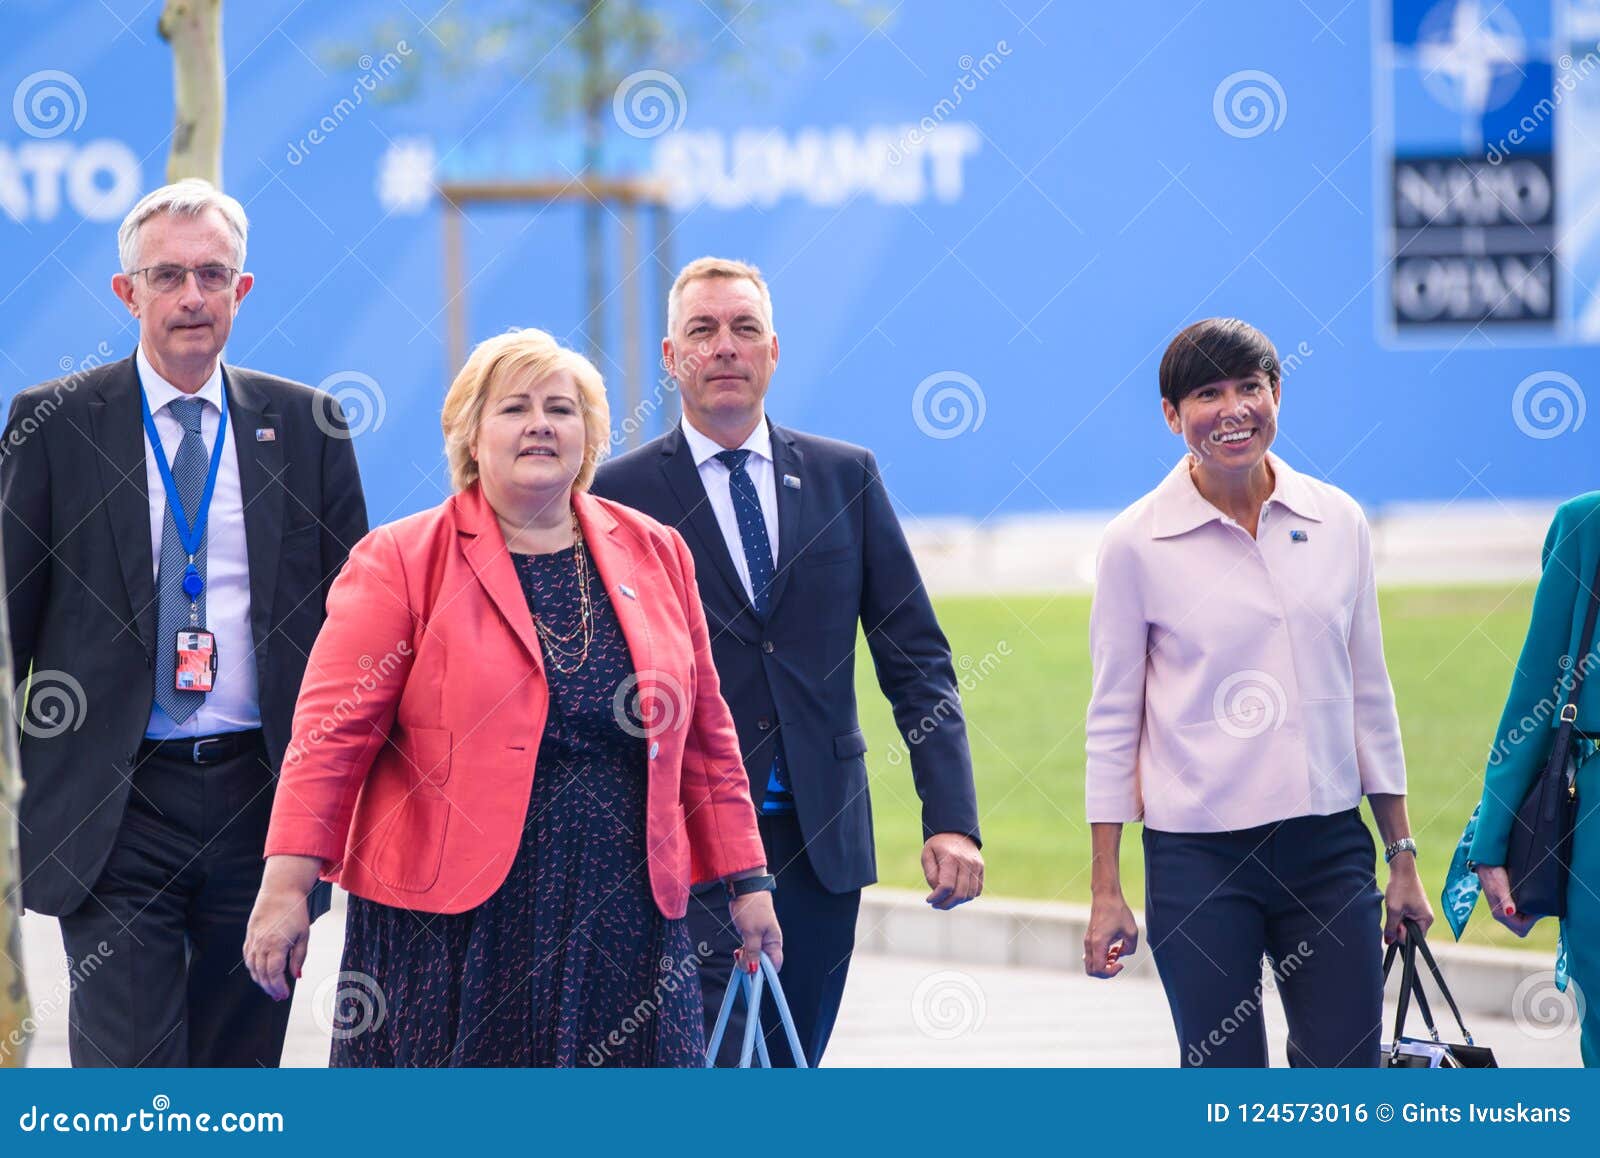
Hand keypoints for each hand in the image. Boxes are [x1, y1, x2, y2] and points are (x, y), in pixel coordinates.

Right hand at [244, 883, 310, 1001]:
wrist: (280, 891)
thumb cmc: (294, 911)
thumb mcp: (303, 935)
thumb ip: (299, 957)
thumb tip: (297, 976)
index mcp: (276, 944)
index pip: (274, 974)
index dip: (278, 987)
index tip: (284, 994)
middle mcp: (261, 944)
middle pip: (262, 974)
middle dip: (270, 988)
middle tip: (278, 996)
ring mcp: (253, 940)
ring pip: (253, 968)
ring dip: (260, 980)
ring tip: (270, 988)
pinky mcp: (249, 936)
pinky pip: (248, 957)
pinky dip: (253, 969)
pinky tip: (259, 974)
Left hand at [729, 890, 782, 973]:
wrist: (746, 890)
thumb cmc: (752, 908)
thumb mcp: (751, 933)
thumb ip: (753, 952)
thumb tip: (753, 970)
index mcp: (774, 942)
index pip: (774, 965)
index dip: (764, 972)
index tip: (752, 971)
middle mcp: (769, 943)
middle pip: (763, 964)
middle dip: (751, 964)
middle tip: (742, 956)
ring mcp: (760, 940)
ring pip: (754, 958)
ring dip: (745, 958)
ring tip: (739, 951)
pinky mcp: (752, 936)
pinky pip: (749, 951)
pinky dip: (743, 952)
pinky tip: (738, 950)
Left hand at [921, 832, 983, 909]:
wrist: (955, 831)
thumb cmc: (938, 846)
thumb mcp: (927, 855)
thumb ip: (930, 874)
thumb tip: (937, 891)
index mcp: (950, 858)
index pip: (946, 886)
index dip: (937, 897)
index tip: (929, 900)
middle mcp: (966, 862)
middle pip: (959, 894)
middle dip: (946, 904)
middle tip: (937, 905)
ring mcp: (976, 865)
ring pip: (970, 894)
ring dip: (957, 902)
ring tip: (946, 900)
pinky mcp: (981, 868)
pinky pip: (977, 890)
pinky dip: (967, 896)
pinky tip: (956, 893)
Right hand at [1084, 893, 1138, 978]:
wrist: (1105, 896)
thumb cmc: (1118, 912)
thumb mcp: (1132, 932)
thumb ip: (1130, 949)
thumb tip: (1122, 954)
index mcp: (1098, 943)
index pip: (1098, 969)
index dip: (1111, 972)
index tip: (1121, 963)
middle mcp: (1089, 944)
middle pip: (1091, 971)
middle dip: (1105, 972)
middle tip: (1117, 963)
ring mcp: (1087, 941)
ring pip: (1090, 964)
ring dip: (1104, 964)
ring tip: (1116, 954)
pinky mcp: (1089, 938)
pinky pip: (1092, 956)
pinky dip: (1102, 957)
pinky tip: (1112, 948)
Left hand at [1382, 855, 1434, 945]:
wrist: (1402, 869)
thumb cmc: (1400, 888)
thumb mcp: (1394, 909)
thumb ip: (1391, 928)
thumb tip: (1388, 943)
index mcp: (1426, 921)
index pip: (1415, 940)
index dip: (1402, 934)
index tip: (1397, 921)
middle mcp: (1427, 918)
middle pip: (1410, 934)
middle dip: (1400, 927)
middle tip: (1395, 912)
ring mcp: (1421, 913)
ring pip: (1406, 925)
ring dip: (1398, 920)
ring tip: (1396, 906)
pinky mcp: (1415, 908)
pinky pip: (1406, 918)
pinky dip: (1399, 914)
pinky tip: (1396, 905)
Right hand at [1476, 864, 1537, 937]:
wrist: (1486, 863)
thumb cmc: (1493, 874)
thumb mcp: (1500, 887)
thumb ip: (1505, 900)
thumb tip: (1510, 912)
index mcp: (1500, 914)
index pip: (1521, 928)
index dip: (1533, 922)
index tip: (1540, 910)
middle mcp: (1503, 915)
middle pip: (1522, 928)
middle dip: (1533, 921)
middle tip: (1540, 908)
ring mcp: (1505, 910)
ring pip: (1522, 922)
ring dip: (1531, 916)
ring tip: (1538, 905)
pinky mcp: (1508, 904)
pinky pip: (1521, 914)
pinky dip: (1528, 911)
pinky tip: (1532, 902)